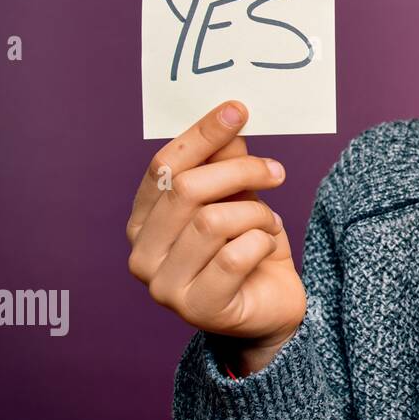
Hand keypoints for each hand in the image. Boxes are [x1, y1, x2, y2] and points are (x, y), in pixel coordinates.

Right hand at [126, 101, 306, 362]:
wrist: (271, 311)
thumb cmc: (249, 250)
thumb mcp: (239, 199)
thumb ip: (226, 163)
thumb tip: (228, 122)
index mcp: (143, 221)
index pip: (165, 166)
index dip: (201, 134)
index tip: (238, 109)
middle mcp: (142, 254)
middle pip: (188, 190)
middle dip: (241, 171)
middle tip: (276, 172)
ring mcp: (164, 287)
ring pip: (213, 221)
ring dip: (255, 215)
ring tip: (269, 224)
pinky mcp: (197, 310)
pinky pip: (234, 257)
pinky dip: (261, 243)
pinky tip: (266, 248)